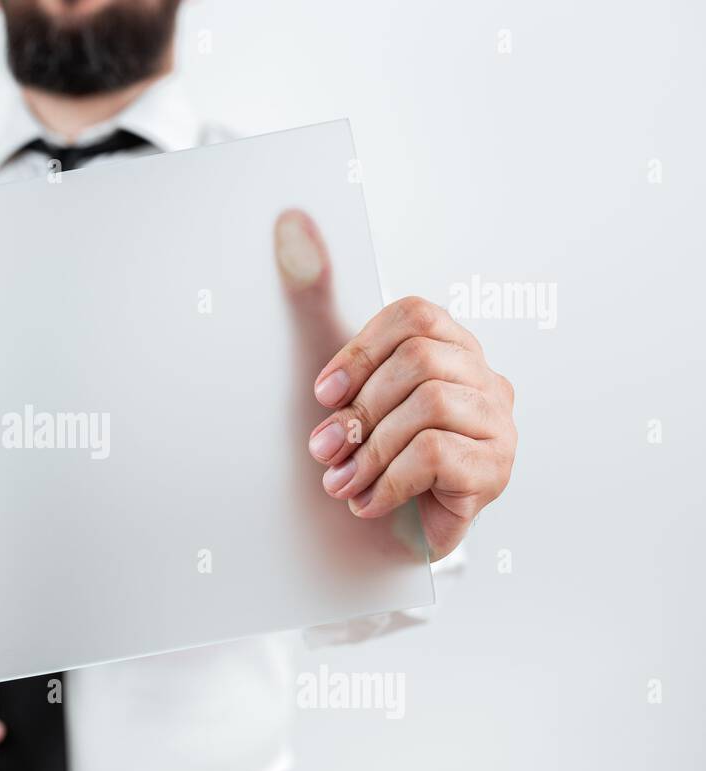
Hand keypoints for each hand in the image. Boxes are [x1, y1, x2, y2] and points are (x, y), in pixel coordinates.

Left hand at [274, 210, 516, 560]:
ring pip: (428, 407)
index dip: (360, 351)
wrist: (379, 535)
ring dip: (368, 451)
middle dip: (360, 409)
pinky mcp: (496, 471)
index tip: (320, 395)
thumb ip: (312, 297)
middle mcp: (482, 378)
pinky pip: (437, 454)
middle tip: (324, 449)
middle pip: (420, 361)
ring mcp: (497, 425)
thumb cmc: (360, 451)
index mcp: (449, 347)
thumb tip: (288, 220)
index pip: (416, 316)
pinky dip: (388, 480)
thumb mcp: (329, 372)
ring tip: (341, 481)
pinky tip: (367, 501)